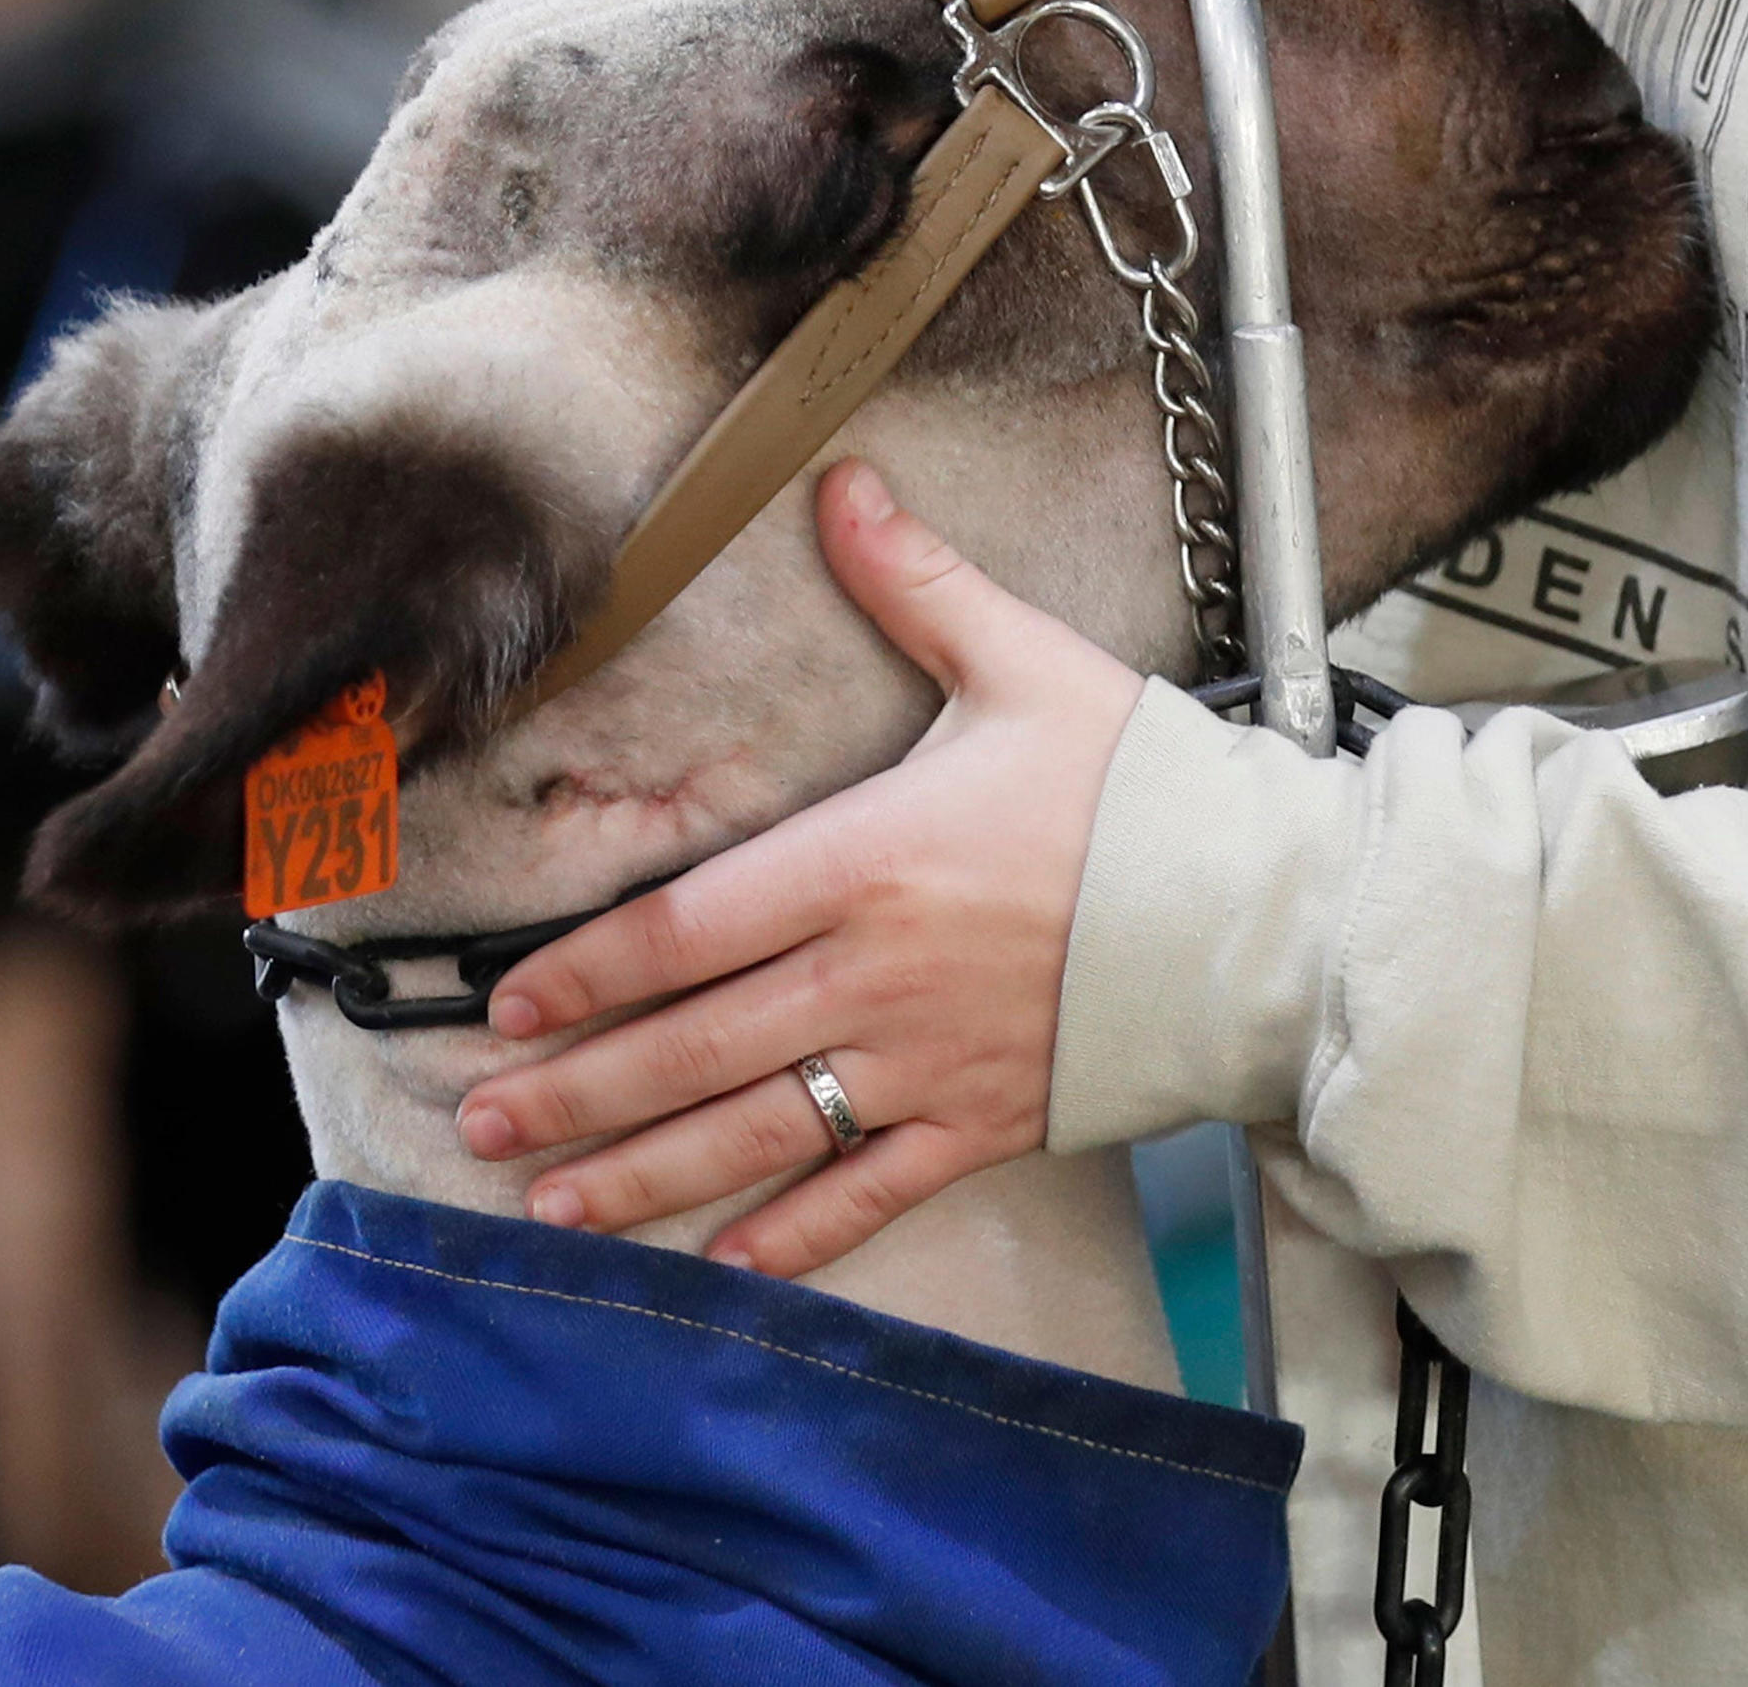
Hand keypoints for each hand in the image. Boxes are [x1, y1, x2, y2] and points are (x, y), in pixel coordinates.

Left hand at [452, 460, 1144, 1275]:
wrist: (1266, 910)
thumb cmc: (1146, 784)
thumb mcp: (1025, 664)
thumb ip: (919, 583)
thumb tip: (842, 486)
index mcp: (874, 859)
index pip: (694, 928)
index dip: (592, 971)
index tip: (512, 1003)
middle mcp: (880, 973)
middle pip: (698, 1044)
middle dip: (580, 1088)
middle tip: (481, 1121)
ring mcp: (930, 1062)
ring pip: (759, 1130)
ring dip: (645, 1172)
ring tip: (554, 1199)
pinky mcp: (987, 1122)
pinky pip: (872, 1191)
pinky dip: (796, 1232)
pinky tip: (728, 1262)